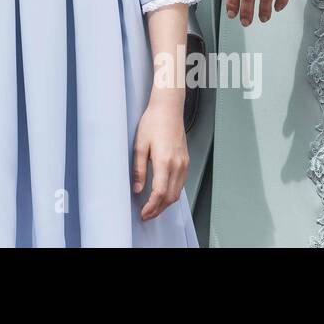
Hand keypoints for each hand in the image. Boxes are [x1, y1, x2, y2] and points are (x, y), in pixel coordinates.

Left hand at [134, 93, 187, 220]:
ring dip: (166, 203)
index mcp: (165, 161)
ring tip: (153, 208)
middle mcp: (178, 165)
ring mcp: (184, 164)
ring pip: (177, 192)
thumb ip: (139, 169)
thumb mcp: (140, 145)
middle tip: (146, 215)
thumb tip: (137, 189)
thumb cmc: (153, 122)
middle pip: (170, 197)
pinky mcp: (185, 161)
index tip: (143, 213)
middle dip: (158, 209)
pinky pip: (181, 183)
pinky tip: (163, 194)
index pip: (159, 193)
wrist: (169, 109)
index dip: (151, 207)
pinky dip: (172, 193)